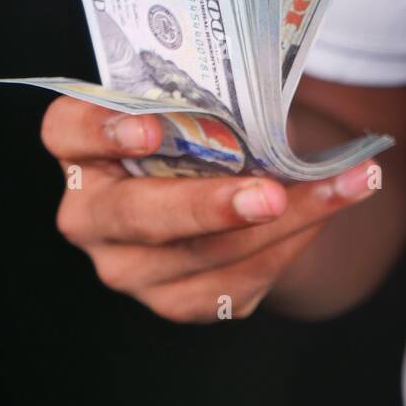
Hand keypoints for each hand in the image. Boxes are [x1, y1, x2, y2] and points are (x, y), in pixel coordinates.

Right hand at [40, 96, 377, 322]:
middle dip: (209, 205)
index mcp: (83, 149)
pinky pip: (231, 288)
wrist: (245, 186)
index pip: (67, 133)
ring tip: (338, 190)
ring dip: (280, 226)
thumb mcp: (213, 106)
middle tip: (270, 193)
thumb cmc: (217, 130)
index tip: (150, 126)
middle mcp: (91, 215)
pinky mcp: (174, 300)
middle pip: (135, 215)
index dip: (102, 131)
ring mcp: (128, 266)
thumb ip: (223, 107)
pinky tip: (325, 216)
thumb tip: (273, 115)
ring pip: (199, 258)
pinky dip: (287, 250)